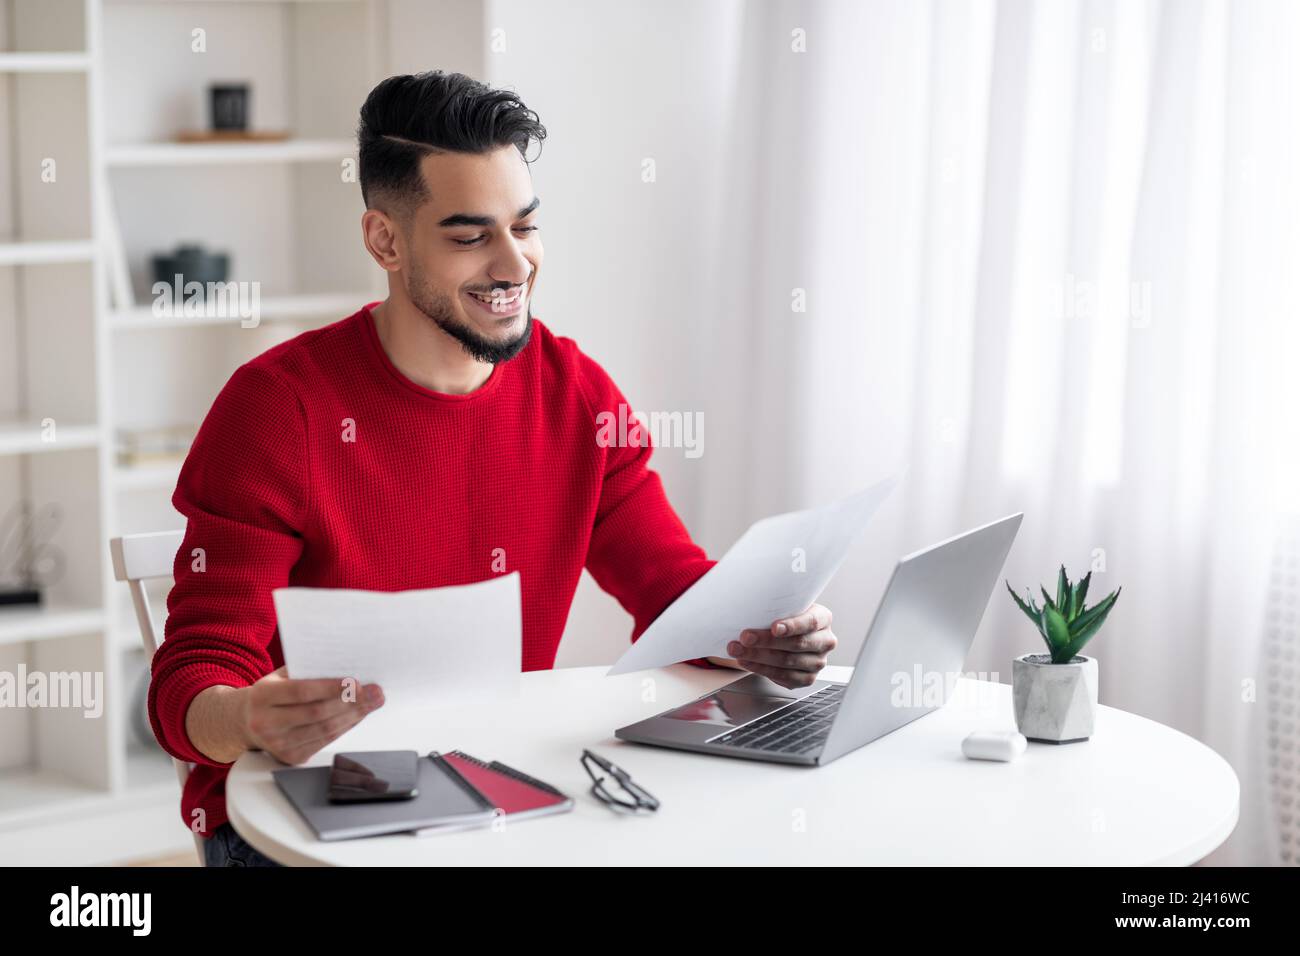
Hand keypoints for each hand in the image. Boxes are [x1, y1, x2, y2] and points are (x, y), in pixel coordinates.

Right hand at [237, 666, 384, 764]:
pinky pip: (324, 742)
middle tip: (375, 692)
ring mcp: (277, 744)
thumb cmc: (271, 693)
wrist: (246, 721)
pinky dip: (345, 727)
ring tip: (373, 702)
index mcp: (262, 696)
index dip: (331, 688)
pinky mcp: (290, 757)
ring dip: (354, 716)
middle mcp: (266, 723)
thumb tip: (347, 668)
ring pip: (324, 730)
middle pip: (317, 714)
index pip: (302, 692)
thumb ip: (307, 672)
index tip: (356, 682)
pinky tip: (357, 715)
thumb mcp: (280, 676)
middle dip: (351, 702)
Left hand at [717, 604, 835, 688]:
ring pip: (787, 662)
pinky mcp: (807, 678)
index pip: (811, 622)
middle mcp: (825, 641)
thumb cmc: (785, 617)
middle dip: (767, 641)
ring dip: (758, 657)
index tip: (774, 627)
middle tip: (745, 637)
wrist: (789, 635)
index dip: (792, 626)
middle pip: (797, 644)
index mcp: (823, 618)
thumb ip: (777, 605)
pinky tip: (747, 662)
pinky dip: (761, 669)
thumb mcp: (786, 606)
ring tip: (738, 650)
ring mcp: (817, 662)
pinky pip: (783, 677)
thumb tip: (748, 601)